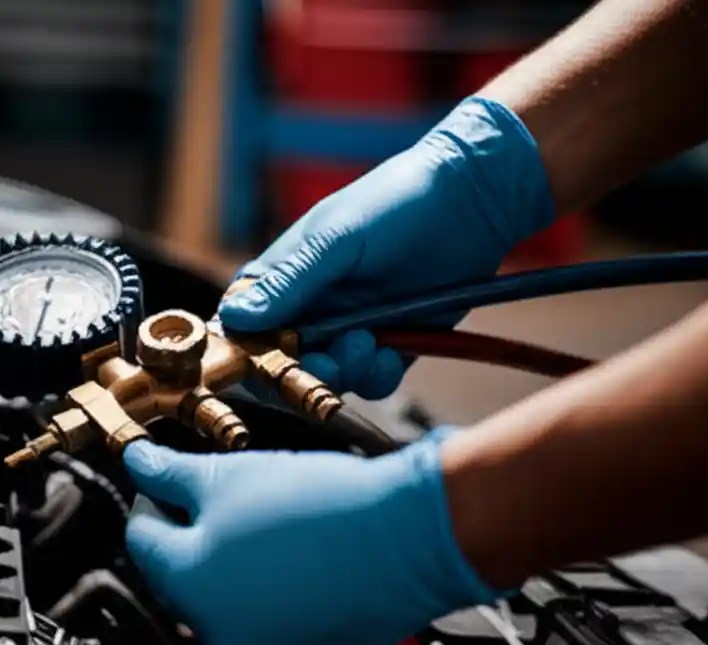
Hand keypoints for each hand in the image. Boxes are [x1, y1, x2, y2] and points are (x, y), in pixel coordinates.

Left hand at [122, 434, 496, 644]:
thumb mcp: (230, 473)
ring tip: (266, 516)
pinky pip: (266, 613)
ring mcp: (261, 644)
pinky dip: (270, 583)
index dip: (153, 497)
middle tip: (222, 492)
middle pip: (179, 570)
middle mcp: (218, 626)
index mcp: (189, 582)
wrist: (406, 535)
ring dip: (231, 557)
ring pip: (224, 593)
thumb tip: (138, 462)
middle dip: (192, 529)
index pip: (142, 536)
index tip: (170, 478)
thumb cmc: (324, 507)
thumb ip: (170, 473)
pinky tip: (295, 548)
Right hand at [220, 97, 554, 398]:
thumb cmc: (395, 203)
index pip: (242, 328)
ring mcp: (348, 329)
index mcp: (281, 278)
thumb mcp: (335, 242)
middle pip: (282, 365)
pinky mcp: (389, 345)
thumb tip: (234, 318)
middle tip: (332, 359)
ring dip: (346, 372)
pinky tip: (394, 349)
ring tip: (372, 343)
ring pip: (327, 378)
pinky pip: (371, 381)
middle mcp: (309, 309)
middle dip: (304, 370)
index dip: (248, 354)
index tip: (268, 364)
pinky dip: (378, 374)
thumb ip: (288, 283)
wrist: (473, 200)